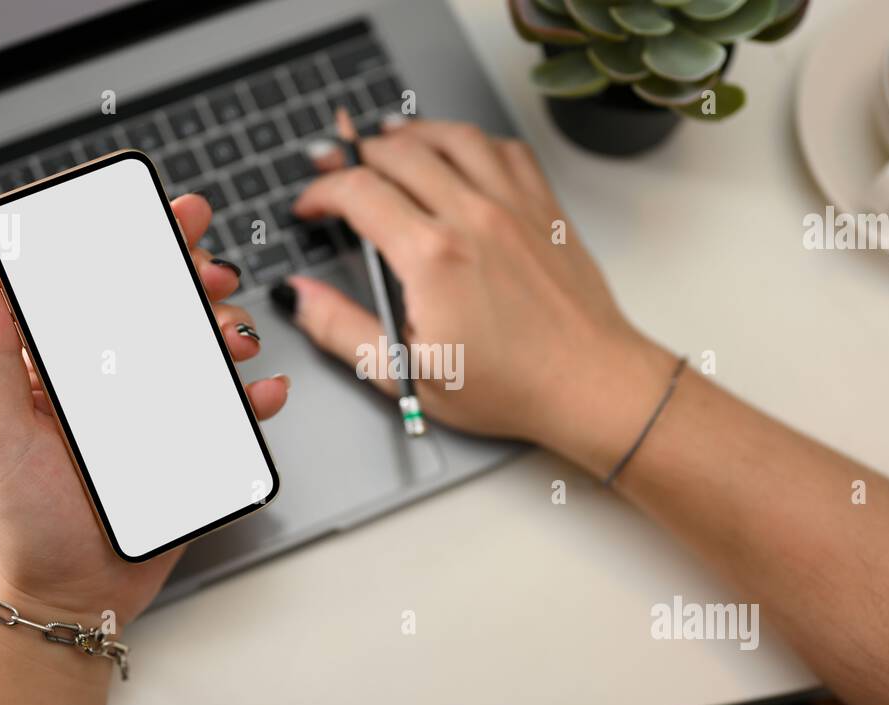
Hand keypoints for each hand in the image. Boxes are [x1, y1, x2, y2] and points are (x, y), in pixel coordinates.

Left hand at [0, 194, 287, 628]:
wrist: (71, 588)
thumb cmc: (24, 516)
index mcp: (70, 363)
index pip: (107, 286)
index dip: (142, 243)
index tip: (174, 216)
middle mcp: (119, 377)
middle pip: (167, 307)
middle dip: (198, 277)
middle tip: (214, 274)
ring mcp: (160, 409)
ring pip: (207, 350)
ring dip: (231, 331)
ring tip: (235, 341)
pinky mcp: (194, 445)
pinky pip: (235, 412)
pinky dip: (258, 397)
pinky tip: (264, 392)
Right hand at [279, 118, 676, 476]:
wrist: (589, 385)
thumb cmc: (510, 388)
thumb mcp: (407, 374)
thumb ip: (342, 329)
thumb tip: (299, 297)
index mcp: (433, 257)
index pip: (358, 192)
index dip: (321, 191)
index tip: (312, 206)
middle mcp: (473, 217)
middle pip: (399, 152)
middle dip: (355, 153)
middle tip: (335, 163)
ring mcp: (514, 206)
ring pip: (453, 137)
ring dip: (412, 132)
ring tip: (387, 138)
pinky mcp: (544, 208)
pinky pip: (504, 149)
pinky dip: (473, 141)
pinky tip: (459, 153)